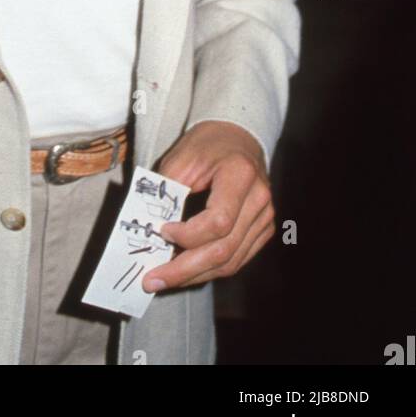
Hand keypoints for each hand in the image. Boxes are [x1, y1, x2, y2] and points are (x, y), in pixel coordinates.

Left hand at [142, 120, 274, 292]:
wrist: (236, 137)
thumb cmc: (207, 145)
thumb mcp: (181, 158)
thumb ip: (167, 192)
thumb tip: (150, 228)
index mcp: (241, 175)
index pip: (218, 221)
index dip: (188, 235)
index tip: (162, 231)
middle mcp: (260, 200)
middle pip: (224, 250)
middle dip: (184, 270)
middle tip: (153, 280)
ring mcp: (265, 218)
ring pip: (230, 262)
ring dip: (194, 275)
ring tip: (164, 279)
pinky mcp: (262, 230)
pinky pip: (236, 259)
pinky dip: (209, 270)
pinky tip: (186, 271)